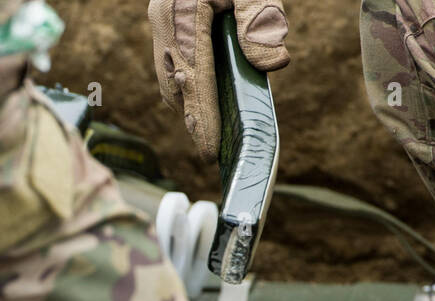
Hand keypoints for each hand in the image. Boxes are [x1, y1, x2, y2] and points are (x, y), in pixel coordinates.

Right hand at [147, 0, 288, 161]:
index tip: (210, 151)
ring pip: (169, 73)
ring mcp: (161, 17)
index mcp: (182, 14)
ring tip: (208, 125)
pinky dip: (185, 78)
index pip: (194, 80)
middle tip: (212, 147)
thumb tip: (273, 65)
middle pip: (174, 84)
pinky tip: (201, 89)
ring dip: (187, 99)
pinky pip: (170, 57)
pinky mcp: (166, 14)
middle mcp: (164, 20)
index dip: (201, 120)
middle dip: (191, 116)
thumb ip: (261, 20)